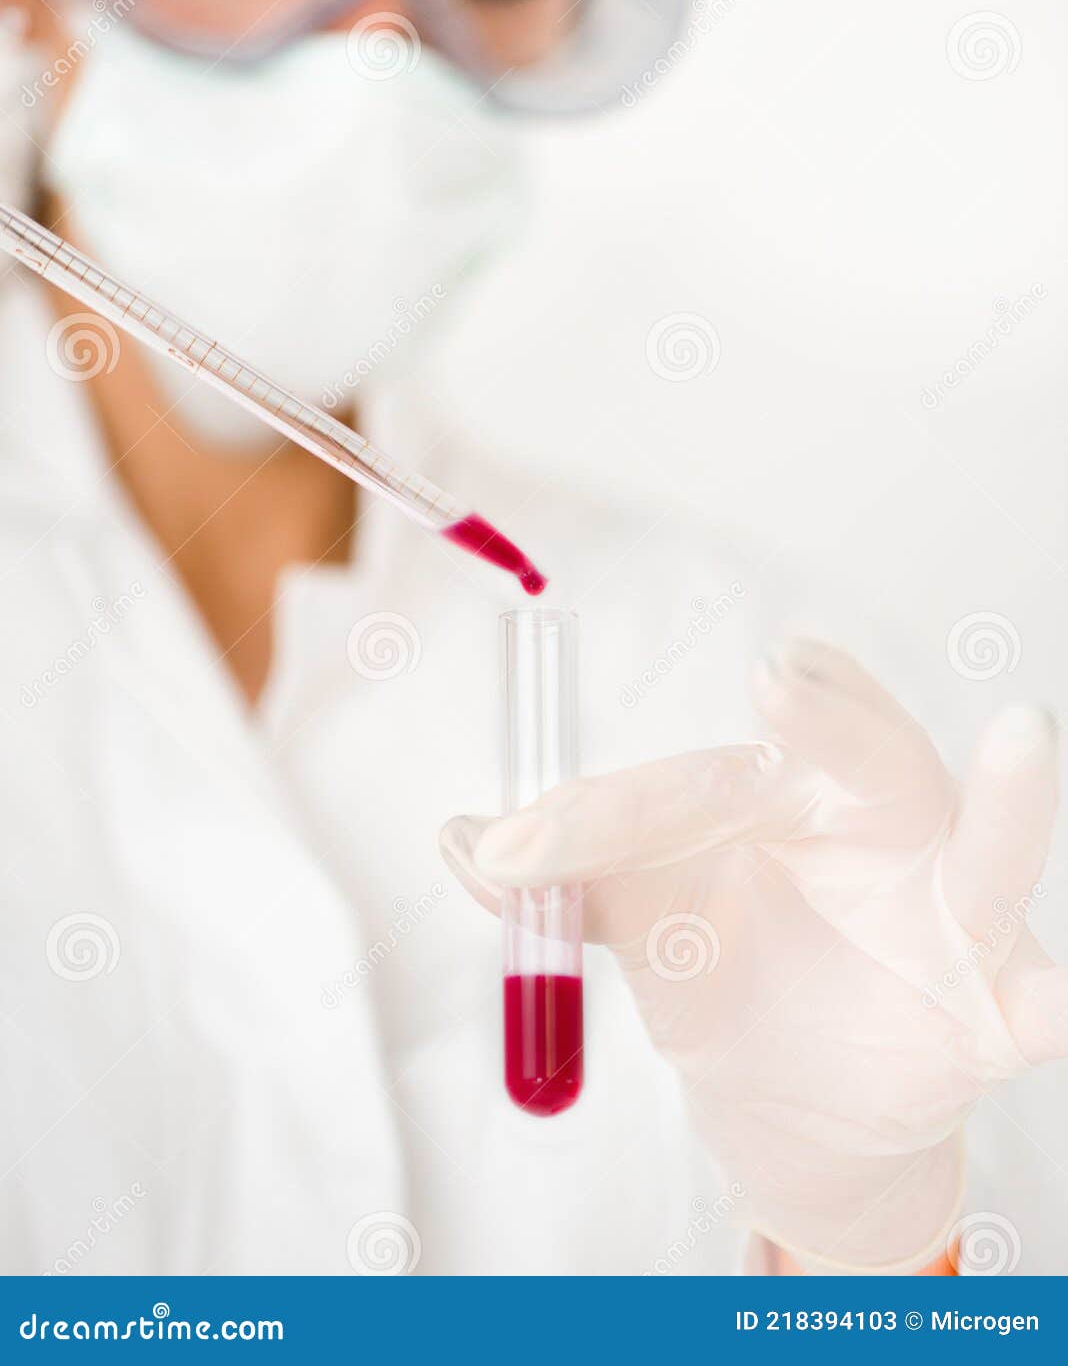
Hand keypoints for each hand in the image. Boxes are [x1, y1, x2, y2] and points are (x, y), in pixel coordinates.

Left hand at [441, 639, 1065, 1271]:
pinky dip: (1056, 1000)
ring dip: (1010, 800)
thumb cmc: (722, 970)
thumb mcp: (640, 922)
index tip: (505, 851)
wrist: (797, 1097)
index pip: (697, 784)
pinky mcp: (996, 1012)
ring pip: (989, 852)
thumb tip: (458, 840)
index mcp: (783, 791)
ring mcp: (951, 915)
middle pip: (866, 754)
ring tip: (1021, 732)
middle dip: (833, 715)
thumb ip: (566, 881)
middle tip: (779, 676)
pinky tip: (1054, 1002)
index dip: (601, 816)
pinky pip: (1041, 1007)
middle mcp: (879, 826)